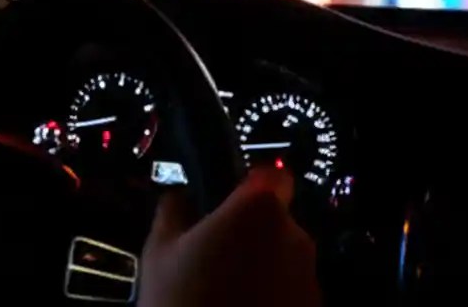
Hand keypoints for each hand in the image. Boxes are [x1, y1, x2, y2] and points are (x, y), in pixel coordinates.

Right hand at [139, 167, 321, 306]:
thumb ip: (174, 210)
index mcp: (258, 211)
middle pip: (276, 220)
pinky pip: (290, 289)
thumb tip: (180, 195)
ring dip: (261, 266)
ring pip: (283, 257)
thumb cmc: (181, 301)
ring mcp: (308, 277)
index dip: (252, 184)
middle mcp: (293, 237)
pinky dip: (271, 294)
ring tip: (224, 290)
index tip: (228, 202)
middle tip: (214, 255)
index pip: (273, 174)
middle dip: (251, 233)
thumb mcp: (159, 252)